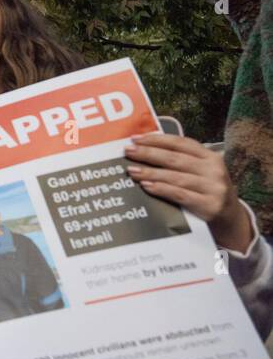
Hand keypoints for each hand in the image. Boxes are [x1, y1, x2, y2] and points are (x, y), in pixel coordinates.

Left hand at [125, 133, 253, 251]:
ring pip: (175, 177)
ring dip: (150, 173)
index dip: (157, 140)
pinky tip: (146, 186)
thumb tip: (143, 149)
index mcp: (210, 156)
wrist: (230, 219)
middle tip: (128, 151)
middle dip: (148, 154)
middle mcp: (214, 170)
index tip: (135, 139)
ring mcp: (213, 188)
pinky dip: (161, 189)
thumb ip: (179, 160)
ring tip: (132, 170)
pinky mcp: (209, 205)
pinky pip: (180, 195)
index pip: (180, 143)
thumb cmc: (206, 191)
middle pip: (175, 159)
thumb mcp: (200, 172)